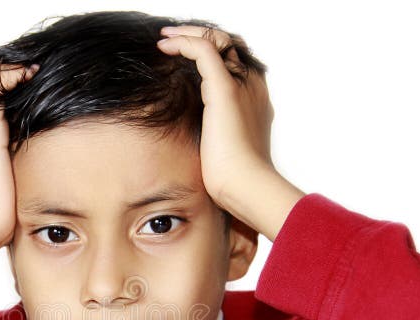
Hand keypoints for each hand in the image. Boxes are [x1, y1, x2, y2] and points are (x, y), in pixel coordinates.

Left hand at [156, 26, 303, 239]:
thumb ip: (214, 135)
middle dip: (200, 36)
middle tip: (172, 38)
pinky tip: (165, 47)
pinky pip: (204, 50)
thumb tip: (200, 142)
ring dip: (188, 34)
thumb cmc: (234, 179)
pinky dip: (183, 43)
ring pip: (216, 40)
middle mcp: (251, 85)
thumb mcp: (223, 151)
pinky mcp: (224, 89)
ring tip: (165, 38)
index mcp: (254, 98)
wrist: (246, 186)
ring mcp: (240, 84)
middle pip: (228, 44)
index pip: (235, 60)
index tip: (184, 54)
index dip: (211, 51)